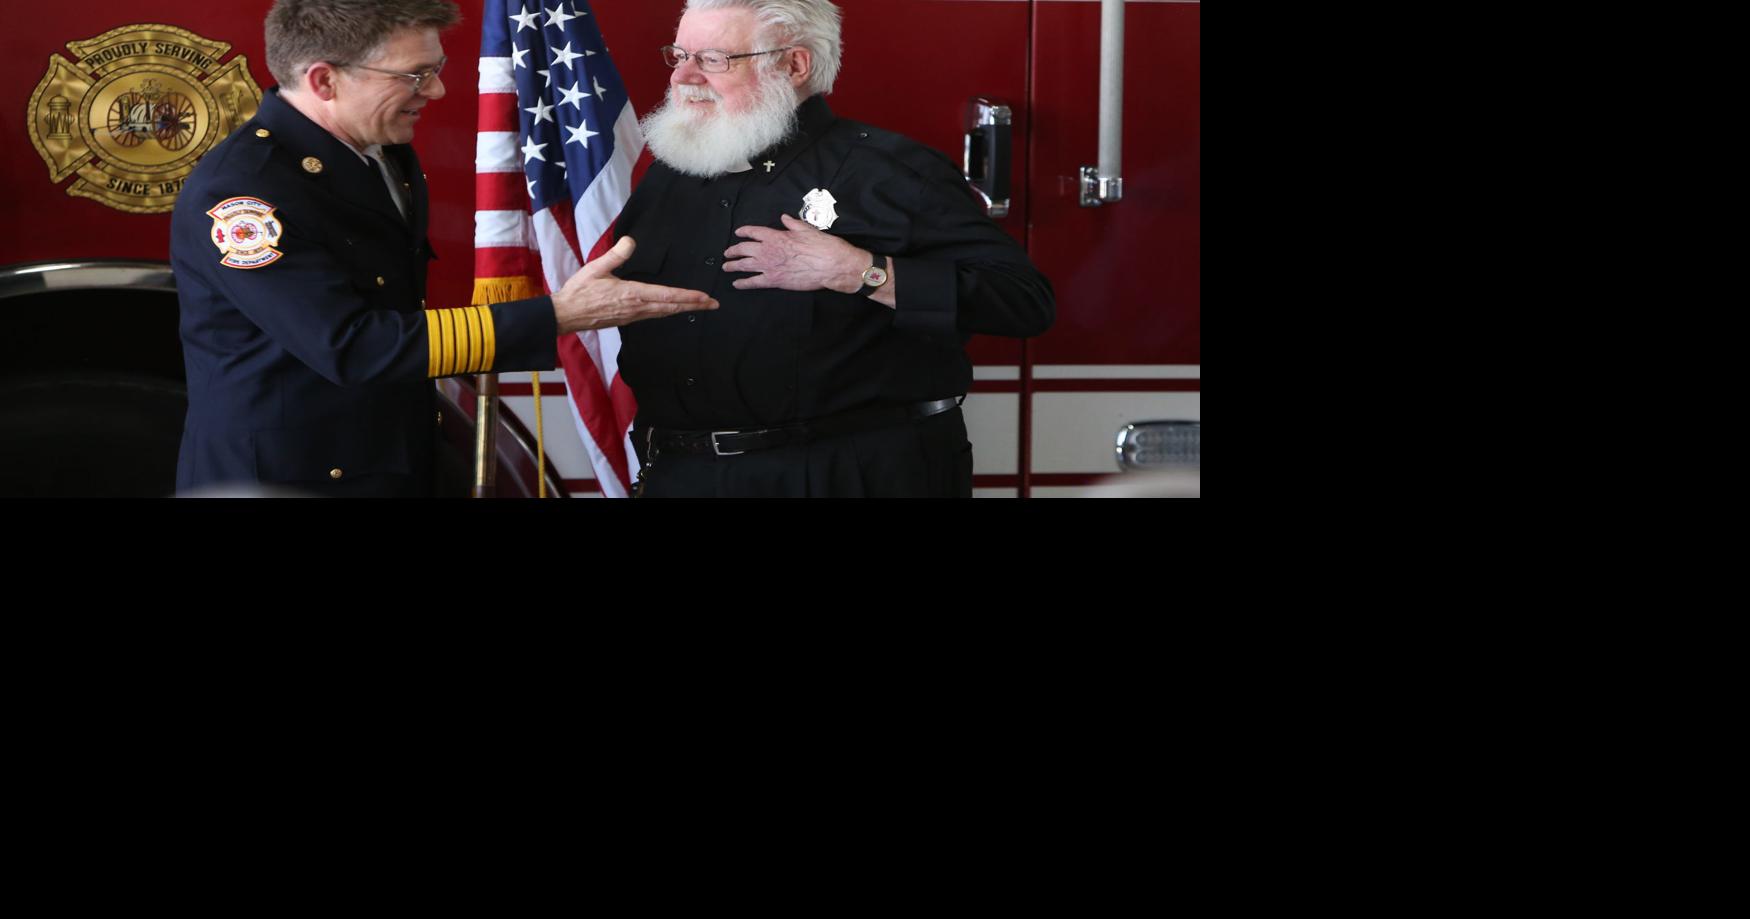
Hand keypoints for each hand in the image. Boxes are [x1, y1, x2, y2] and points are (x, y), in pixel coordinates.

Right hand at [551, 237, 717, 333]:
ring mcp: (633, 316)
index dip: (688, 297)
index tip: (705, 297)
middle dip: (694, 305)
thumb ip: (615, 254)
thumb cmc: (580, 291)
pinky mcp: (628, 319)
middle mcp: (637, 307)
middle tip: (714, 304)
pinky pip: (654, 315)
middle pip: (672, 307)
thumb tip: (631, 241)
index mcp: (632, 294)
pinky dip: (669, 312)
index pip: (667, 296)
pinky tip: (673, 309)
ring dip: (684, 309)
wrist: (566, 314)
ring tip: (700, 306)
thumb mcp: (596, 268)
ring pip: (665, 313)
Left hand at [722, 213, 868, 293]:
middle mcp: (768, 250)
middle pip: (743, 249)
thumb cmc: (821, 246)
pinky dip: (743, 283)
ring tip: (726, 267)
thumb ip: (792, 223)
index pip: (753, 232)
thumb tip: (784, 218)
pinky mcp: (774, 281)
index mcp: (775, 236)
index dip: (744, 232)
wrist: (830, 265)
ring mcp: (769, 266)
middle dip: (733, 250)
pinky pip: (753, 282)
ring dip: (733, 266)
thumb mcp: (806, 229)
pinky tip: (737, 284)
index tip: (738, 233)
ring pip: (744, 265)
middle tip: (727, 253)